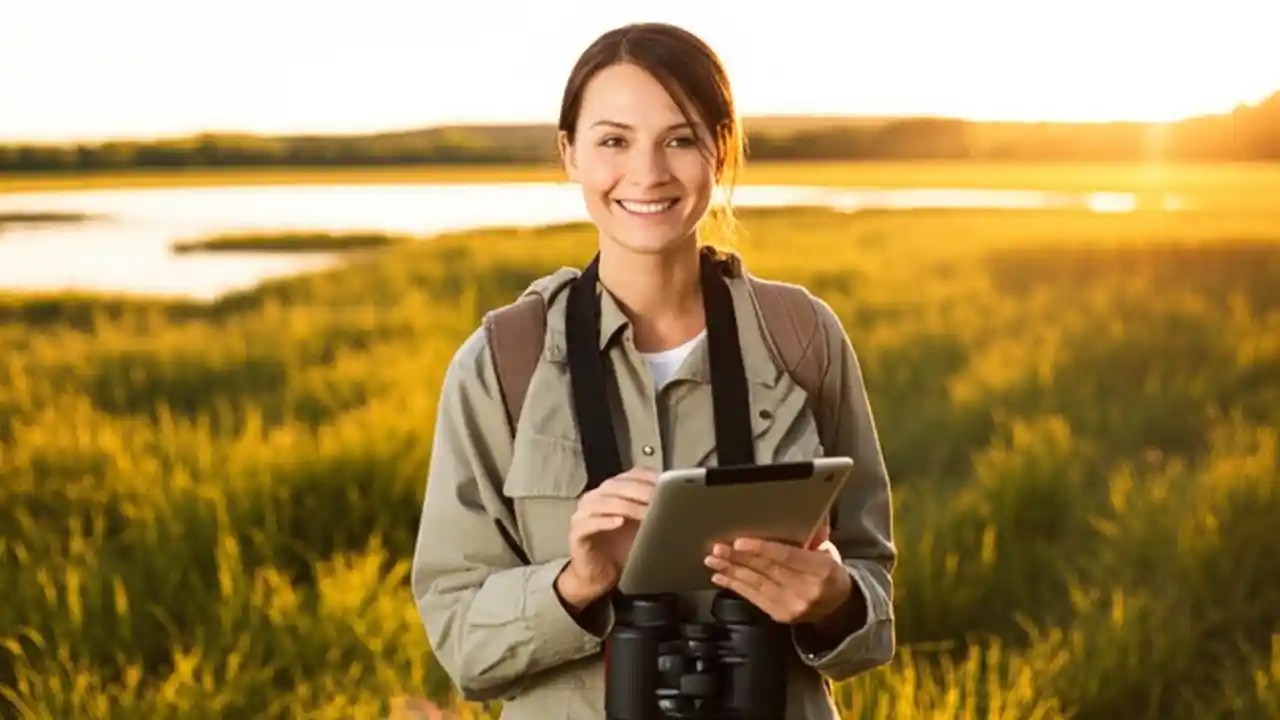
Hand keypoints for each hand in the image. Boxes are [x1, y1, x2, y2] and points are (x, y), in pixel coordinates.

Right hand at [556, 467, 656, 610]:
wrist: (598, 575)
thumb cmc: (619, 549)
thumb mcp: (641, 527)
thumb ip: (653, 511)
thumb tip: (678, 502)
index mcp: (611, 491)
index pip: (630, 476)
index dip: (649, 478)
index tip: (667, 485)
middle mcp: (595, 497)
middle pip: (617, 486)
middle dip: (641, 491)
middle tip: (659, 500)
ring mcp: (583, 514)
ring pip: (604, 502)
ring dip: (627, 506)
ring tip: (646, 513)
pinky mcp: (576, 533)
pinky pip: (589, 523)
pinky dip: (605, 521)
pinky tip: (619, 522)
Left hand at [703, 529, 852, 627]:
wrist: (839, 609)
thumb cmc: (829, 573)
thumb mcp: (828, 551)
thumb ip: (815, 534)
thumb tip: (810, 512)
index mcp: (820, 569)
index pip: (787, 556)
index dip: (761, 549)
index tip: (739, 542)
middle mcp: (805, 589)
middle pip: (766, 570)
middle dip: (738, 558)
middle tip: (717, 547)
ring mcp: (791, 605)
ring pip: (755, 584)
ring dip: (731, 571)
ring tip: (712, 560)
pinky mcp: (779, 615)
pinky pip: (753, 597)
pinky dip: (734, 586)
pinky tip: (720, 576)